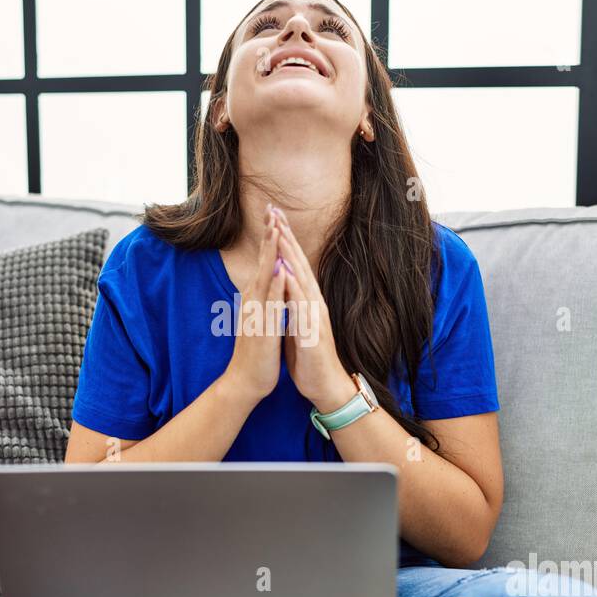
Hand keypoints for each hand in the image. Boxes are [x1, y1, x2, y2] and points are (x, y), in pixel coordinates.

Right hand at [221, 211, 286, 403]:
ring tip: (275, 228)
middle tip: (271, 208)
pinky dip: (274, 284)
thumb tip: (268, 283)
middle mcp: (253, 300)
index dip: (269, 238)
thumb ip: (264, 299)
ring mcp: (256, 312)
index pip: (264, 261)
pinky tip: (279, 269)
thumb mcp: (261, 319)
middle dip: (267, 234)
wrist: (244, 381)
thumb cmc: (255, 353)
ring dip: (269, 252)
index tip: (274, 215)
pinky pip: (269, 302)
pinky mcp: (262, 326)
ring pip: (263, 276)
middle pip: (261, 260)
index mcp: (256, 298)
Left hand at [270, 206, 358, 412]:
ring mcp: (314, 315)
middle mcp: (312, 302)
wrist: (324, 385)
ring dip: (291, 254)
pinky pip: (302, 306)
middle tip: (275, 211)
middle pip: (298, 264)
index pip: (293, 265)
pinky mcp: (313, 331)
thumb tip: (282, 287)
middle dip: (287, 237)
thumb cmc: (308, 357)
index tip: (272, 218)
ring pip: (302, 279)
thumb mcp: (295, 324)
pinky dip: (294, 287)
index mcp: (305, 301)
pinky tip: (286, 272)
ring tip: (281, 231)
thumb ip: (290, 304)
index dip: (283, 242)